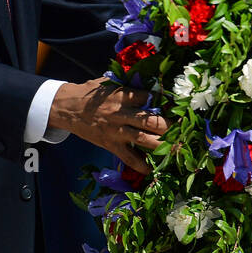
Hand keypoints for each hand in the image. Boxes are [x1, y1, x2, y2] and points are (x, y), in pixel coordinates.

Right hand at [48, 79, 167, 173]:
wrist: (67, 108)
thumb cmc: (91, 94)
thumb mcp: (109, 83)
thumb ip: (128, 84)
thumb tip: (151, 83)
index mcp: (123, 96)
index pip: (150, 98)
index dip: (164, 101)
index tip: (176, 104)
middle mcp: (122, 114)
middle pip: (151, 121)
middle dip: (170, 125)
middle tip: (184, 128)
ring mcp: (117, 131)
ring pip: (144, 140)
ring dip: (162, 144)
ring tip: (177, 147)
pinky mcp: (111, 145)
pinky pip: (129, 158)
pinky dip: (141, 165)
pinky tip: (152, 169)